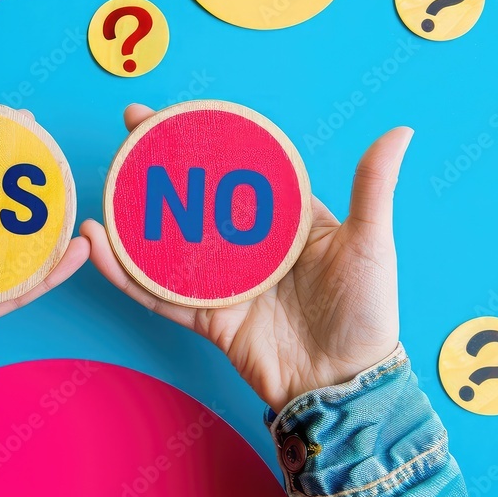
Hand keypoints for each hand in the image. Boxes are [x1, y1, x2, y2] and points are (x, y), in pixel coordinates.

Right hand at [82, 104, 412, 411]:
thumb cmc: (366, 314)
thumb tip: (399, 130)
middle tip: (130, 128)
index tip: (178, 112)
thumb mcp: (371, 243)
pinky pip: (157, 293)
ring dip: (131, 215)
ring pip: (166, 242)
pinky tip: (98, 250)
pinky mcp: (205, 316)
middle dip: (159, 161)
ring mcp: (222, 280)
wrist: (345, 385)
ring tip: (102, 185)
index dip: (208, 137)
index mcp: (283, 221)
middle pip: (193, 195)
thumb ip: (372, 188)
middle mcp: (247, 245)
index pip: (238, 168)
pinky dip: (125, 275)